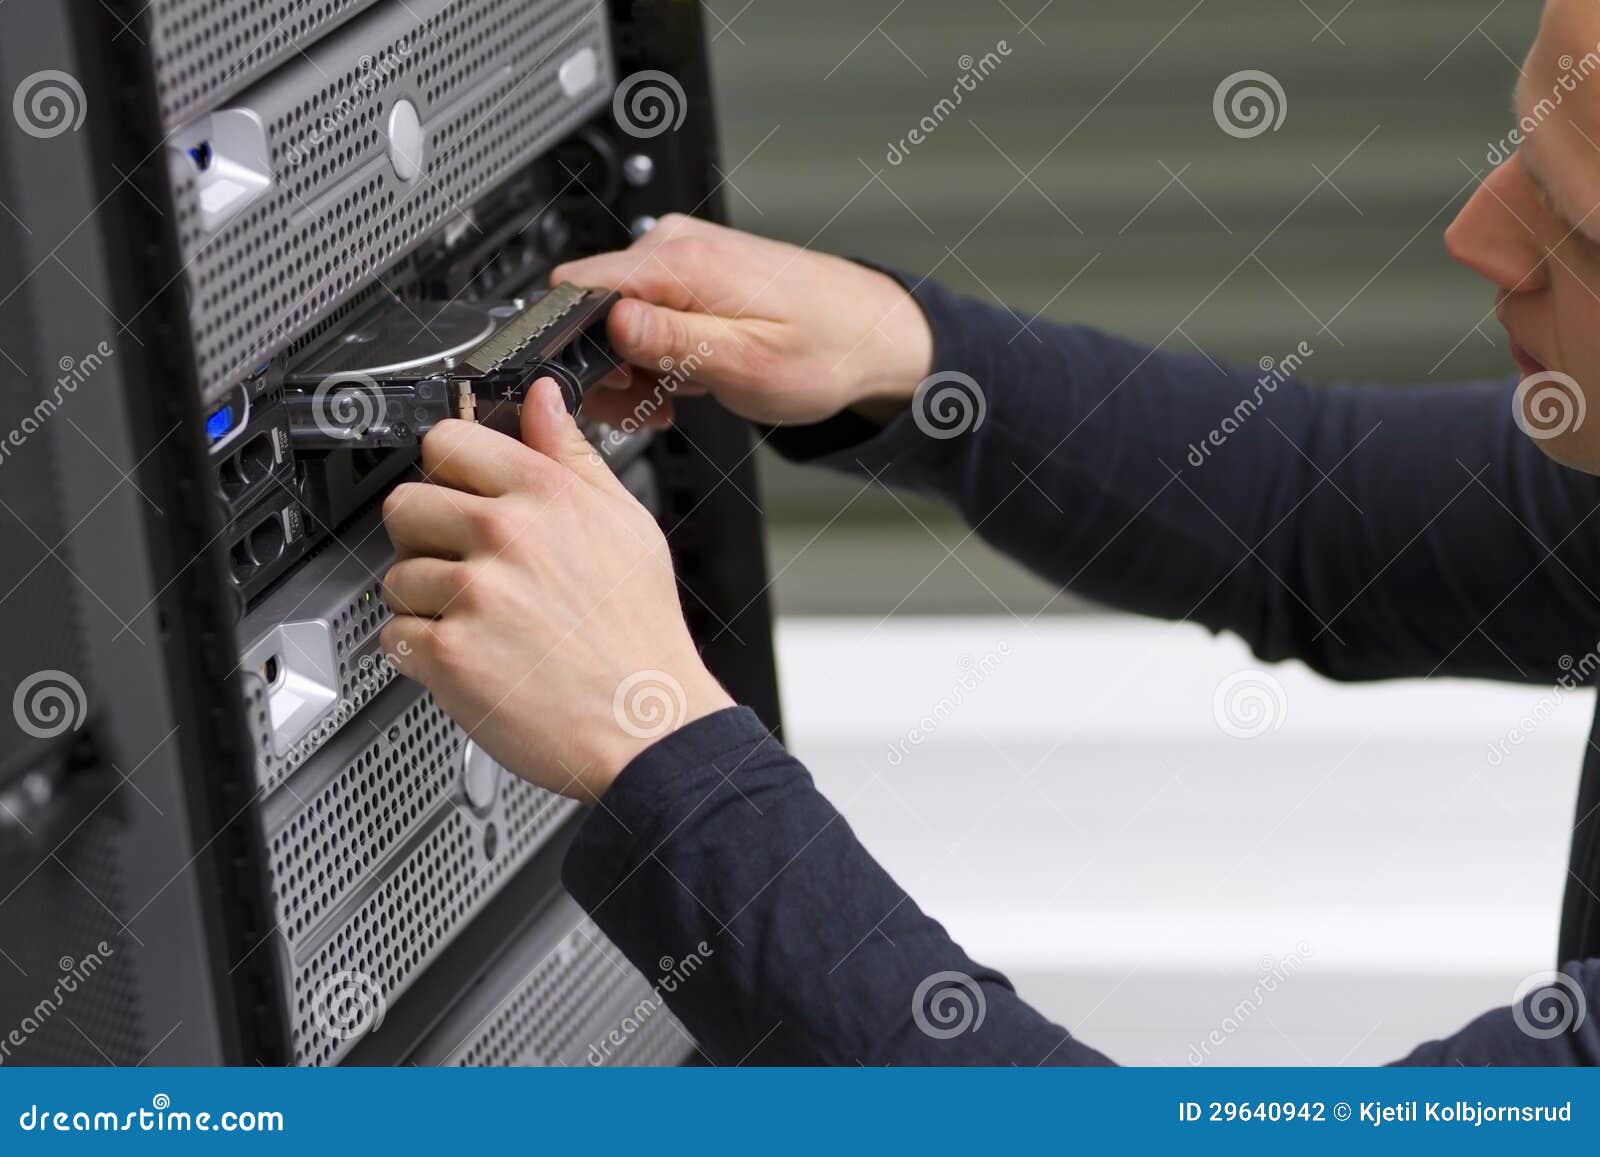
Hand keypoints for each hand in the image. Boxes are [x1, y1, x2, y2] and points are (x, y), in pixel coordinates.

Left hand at [378, 377, 733, 801]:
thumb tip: (540, 398)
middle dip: (426, 537)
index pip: (448, 441)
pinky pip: (394, 636)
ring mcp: (474, 595)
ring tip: (480, 623)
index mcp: (547, 495)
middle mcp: (506, 535)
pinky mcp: (449, 654)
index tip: (457, 492)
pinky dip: (422, 654)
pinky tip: (471, 656)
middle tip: (464, 566)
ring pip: (397, 576)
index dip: (448, 470)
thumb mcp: (626, 524)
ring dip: (426, 602)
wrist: (647, 726)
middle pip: (405, 504)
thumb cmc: (640, 634)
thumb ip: (571, 456)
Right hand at [552, 215, 932, 429]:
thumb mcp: (746, 364)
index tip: (608, 387)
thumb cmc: (827, 349)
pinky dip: (654, 354)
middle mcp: (675, 246)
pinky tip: (686, 379)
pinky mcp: (692, 274)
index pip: (578, 286)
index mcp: (682, 263)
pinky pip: (645, 313)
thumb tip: (611, 322)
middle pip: (591, 304)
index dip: (575, 344)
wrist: (873, 333)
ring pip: (615, 315)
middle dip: (608, 366)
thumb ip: (673, 341)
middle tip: (649, 408)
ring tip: (677, 398)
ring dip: (634, 366)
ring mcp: (682, 257)